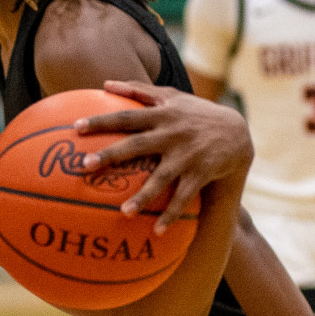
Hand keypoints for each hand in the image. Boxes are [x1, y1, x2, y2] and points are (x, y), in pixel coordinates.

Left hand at [76, 80, 252, 233]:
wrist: (237, 131)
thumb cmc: (194, 114)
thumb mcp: (171, 97)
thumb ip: (138, 90)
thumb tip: (105, 84)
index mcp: (161, 115)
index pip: (126, 116)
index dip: (102, 121)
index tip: (77, 128)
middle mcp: (172, 133)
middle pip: (137, 144)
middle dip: (111, 154)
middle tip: (85, 166)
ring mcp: (187, 155)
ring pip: (162, 177)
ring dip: (143, 196)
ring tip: (123, 213)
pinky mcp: (201, 173)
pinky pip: (184, 197)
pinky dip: (172, 214)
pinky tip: (157, 231)